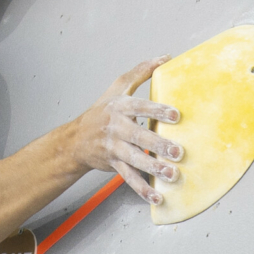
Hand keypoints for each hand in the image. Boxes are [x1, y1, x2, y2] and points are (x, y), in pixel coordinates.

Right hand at [65, 57, 182, 204]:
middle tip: (178, 151)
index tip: (176, 115)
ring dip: (154, 168)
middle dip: (159, 144)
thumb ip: (141, 71)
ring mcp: (114, 148)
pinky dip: (142, 189)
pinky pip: (129, 178)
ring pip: (135, 159)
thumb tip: (166, 57)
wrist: (76, 139)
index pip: (140, 107)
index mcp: (119, 107)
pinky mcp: (114, 165)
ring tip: (172, 174)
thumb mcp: (118, 87)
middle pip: (139, 136)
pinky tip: (157, 197)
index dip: (157, 110)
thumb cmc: (102, 110)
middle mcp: (116, 127)